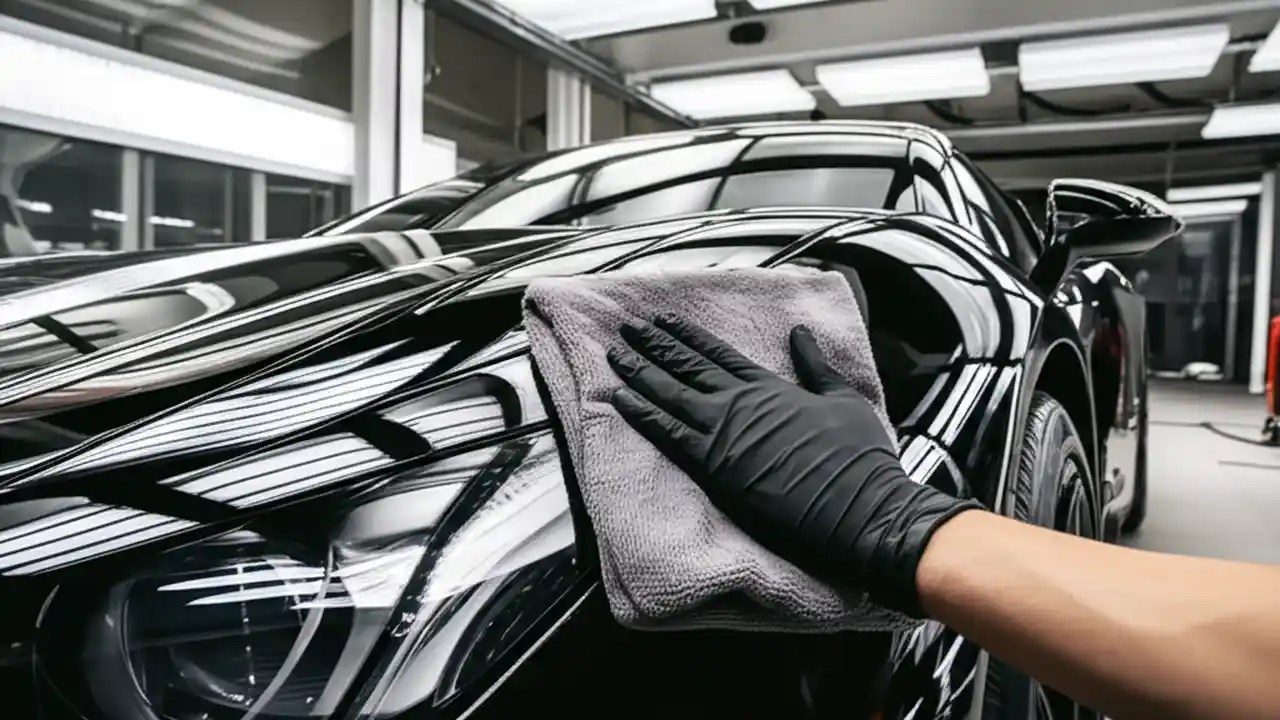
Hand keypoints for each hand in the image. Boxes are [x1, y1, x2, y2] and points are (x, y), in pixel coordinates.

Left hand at [606, 314, 981, 616]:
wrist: (860, 506)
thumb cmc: (858, 460)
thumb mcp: (842, 398)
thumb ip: (814, 365)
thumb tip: (800, 334)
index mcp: (770, 388)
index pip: (718, 353)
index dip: (687, 335)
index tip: (664, 321)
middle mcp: (741, 403)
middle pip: (686, 366)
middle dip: (654, 345)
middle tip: (627, 328)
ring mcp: (725, 433)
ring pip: (669, 394)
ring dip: (639, 372)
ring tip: (615, 355)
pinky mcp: (715, 466)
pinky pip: (667, 433)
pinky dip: (642, 413)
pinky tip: (621, 399)